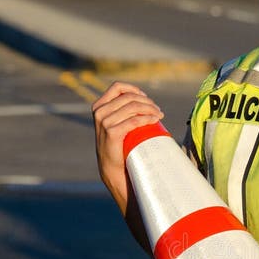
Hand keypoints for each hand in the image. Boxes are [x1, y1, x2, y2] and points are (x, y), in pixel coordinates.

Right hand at [91, 81, 163, 211]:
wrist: (114, 171)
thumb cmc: (120, 148)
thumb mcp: (116, 126)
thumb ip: (121, 113)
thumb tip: (144, 102)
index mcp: (99, 107)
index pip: (118, 87)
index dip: (135, 89)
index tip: (147, 99)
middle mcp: (99, 112)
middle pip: (129, 98)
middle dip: (147, 102)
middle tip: (158, 111)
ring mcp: (104, 122)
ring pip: (133, 107)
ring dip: (150, 109)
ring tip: (159, 116)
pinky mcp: (111, 133)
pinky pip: (133, 121)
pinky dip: (146, 118)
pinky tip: (154, 120)